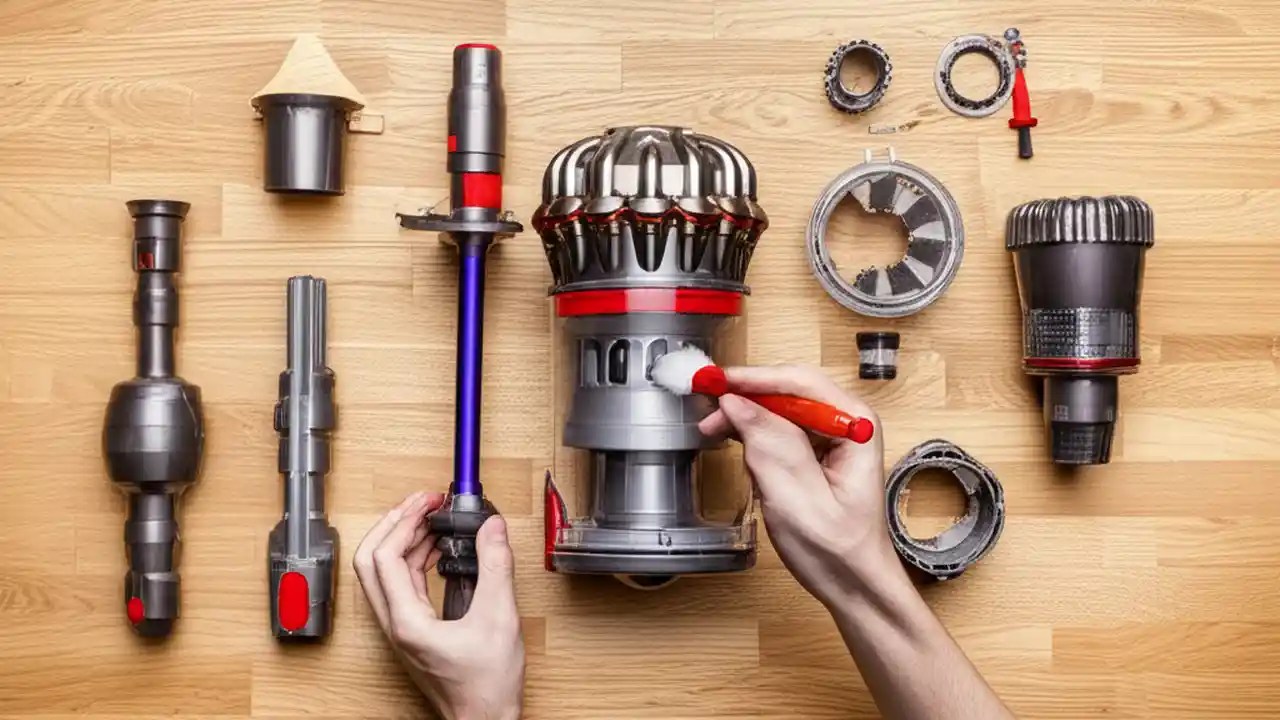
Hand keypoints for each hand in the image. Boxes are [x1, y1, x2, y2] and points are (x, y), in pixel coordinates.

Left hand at [353, 492, 524, 719]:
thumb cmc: (486, 686)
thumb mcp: (499, 618)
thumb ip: (496, 567)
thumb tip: (492, 529)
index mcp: (407, 622)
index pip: (385, 557)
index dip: (404, 522)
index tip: (427, 503)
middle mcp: (395, 625)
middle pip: (370, 561)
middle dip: (393, 524)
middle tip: (421, 503)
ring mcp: (400, 629)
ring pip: (383, 572)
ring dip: (403, 539)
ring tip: (431, 518)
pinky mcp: (411, 631)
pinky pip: (401, 585)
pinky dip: (414, 559)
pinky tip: (437, 548)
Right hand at [698, 365, 902, 606]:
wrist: (854, 585)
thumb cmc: (839, 553)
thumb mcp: (796, 499)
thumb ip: (769, 445)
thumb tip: (737, 402)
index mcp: (856, 428)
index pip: (799, 383)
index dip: (753, 379)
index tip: (715, 381)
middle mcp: (848, 424)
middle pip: (789, 391)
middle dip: (746, 398)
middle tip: (708, 410)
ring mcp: (834, 436)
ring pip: (781, 407)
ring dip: (746, 416)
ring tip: (714, 430)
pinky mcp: (818, 450)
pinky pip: (781, 428)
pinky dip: (754, 433)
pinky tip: (736, 443)